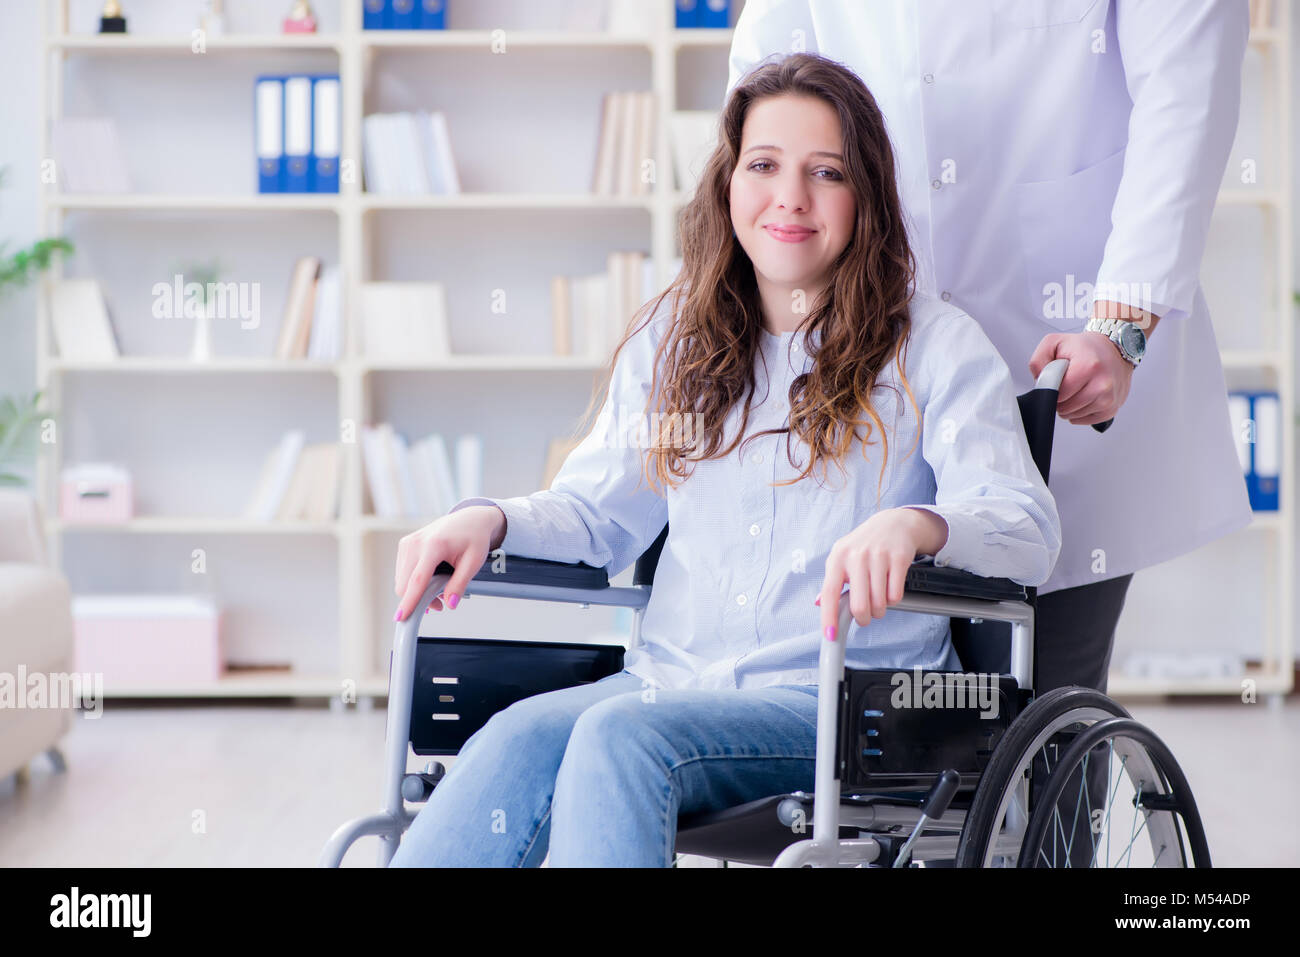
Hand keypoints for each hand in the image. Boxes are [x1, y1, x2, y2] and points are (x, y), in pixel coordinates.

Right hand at [392, 505, 505, 622]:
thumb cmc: (474, 537)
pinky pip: (402, 573)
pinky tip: (431, 577)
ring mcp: (407, 543)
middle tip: (442, 601)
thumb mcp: (474, 562)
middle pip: (406, 585)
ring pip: (402, 582)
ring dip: (417, 591)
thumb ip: (460, 584)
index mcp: (434, 545)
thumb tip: (450, 604)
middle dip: (420, 599)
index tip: (401, 617)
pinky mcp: (404, 545)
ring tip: (440, 586)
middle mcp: (415, 543)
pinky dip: (414, 582)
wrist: (469, 519)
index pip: (418, 579)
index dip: (409, 601)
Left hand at [816, 507, 948, 640]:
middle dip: (863, 618)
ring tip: (878, 600)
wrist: (893, 524)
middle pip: (859, 605)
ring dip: (879, 610)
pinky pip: (896, 595)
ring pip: (880, 603)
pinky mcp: (899, 558)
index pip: (830, 592)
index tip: (830, 635)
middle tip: (865, 617)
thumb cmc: (864, 545)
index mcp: (837, 557)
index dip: (829, 617)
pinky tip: (889, 589)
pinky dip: (893, 600)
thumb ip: (833, 581)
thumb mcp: (842, 557)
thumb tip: (819, 603)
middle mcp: (856, 556)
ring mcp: (878, 556)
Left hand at [1028, 331, 1133, 425]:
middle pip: (1064, 407)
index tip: (1057, 379)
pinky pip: (1084, 420)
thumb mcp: (1055, 342)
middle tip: (1067, 383)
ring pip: (1072, 415)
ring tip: (1077, 388)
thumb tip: (1038, 382)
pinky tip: (1084, 396)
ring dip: (1069, 406)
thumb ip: (1038, 361)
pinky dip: (1079, 412)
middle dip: (1060, 398)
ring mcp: (1108, 399)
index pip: (1058, 393)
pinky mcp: (1111, 410)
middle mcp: (1102, 384)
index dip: (1052, 389)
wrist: (1114, 349)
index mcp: (1088, 366)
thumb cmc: (1085, 347)